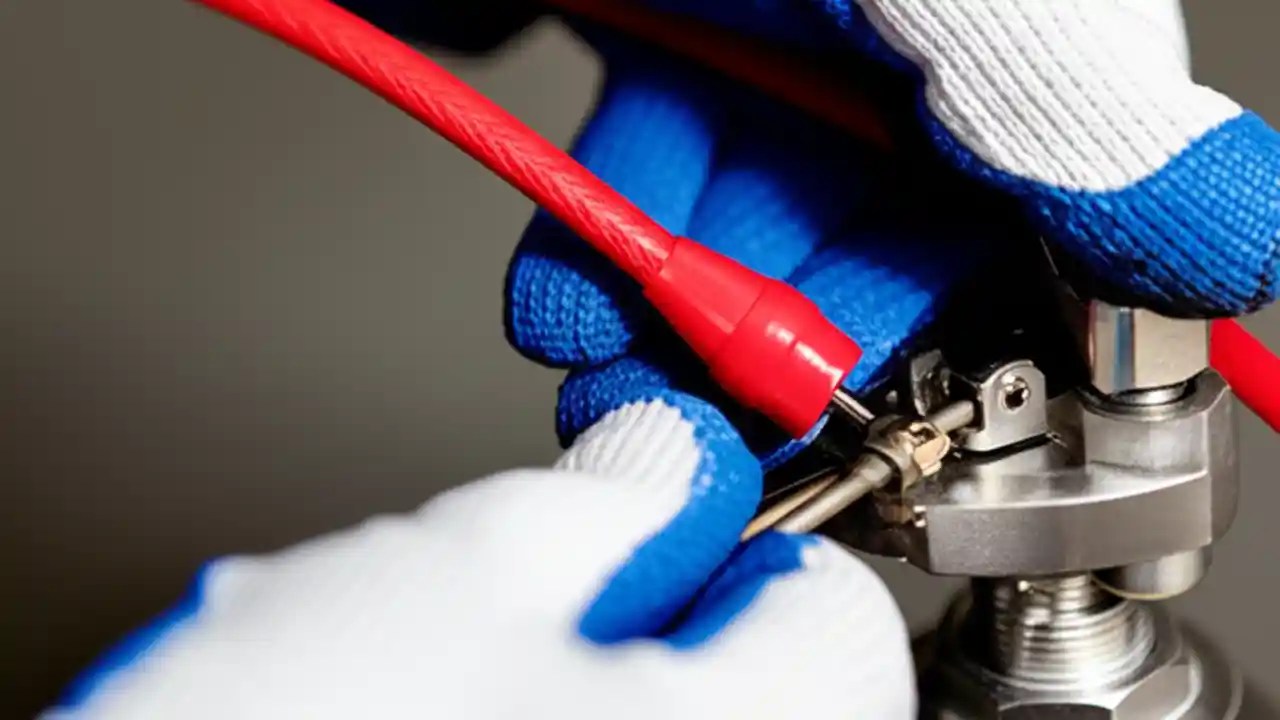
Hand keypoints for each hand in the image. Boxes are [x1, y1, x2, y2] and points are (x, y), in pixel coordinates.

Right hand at [43, 407, 912, 718]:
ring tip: (448, 689)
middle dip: (647, 620)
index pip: (835, 598)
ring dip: (576, 690)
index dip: (731, 538)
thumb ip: (610, 490)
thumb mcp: (471, 569)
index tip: (655, 529)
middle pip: (759, 679)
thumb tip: (664, 455)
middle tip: (528, 610)